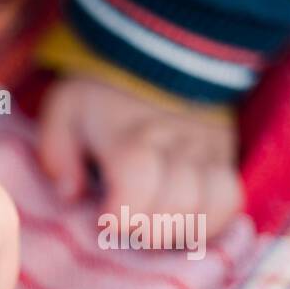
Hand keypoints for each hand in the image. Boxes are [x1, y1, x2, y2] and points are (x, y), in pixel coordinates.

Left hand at [38, 76, 241, 243]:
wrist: (157, 57)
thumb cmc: (100, 97)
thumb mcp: (64, 111)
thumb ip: (57, 153)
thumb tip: (71, 195)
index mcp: (130, 134)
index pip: (137, 181)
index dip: (121, 215)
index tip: (104, 220)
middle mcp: (176, 143)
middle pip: (177, 203)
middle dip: (147, 230)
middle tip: (127, 228)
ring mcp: (207, 150)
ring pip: (210, 205)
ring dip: (179, 231)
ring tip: (154, 230)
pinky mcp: (226, 156)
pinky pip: (232, 200)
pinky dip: (210, 223)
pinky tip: (182, 227)